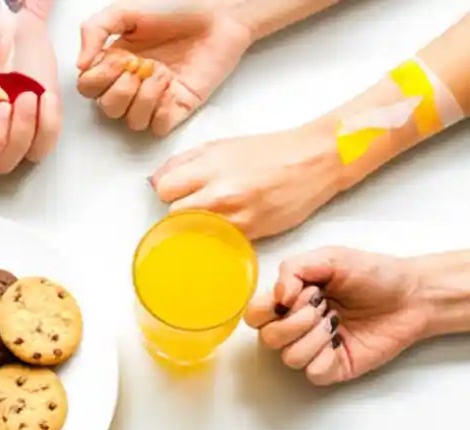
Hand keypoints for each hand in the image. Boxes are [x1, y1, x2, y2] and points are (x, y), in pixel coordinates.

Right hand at [77, 0, 254, 134]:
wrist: (219, 13)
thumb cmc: (176, 7)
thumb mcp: (125, 9)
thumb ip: (94, 30)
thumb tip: (79, 64)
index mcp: (115, 61)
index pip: (88, 88)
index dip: (98, 79)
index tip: (118, 58)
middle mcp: (132, 83)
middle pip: (107, 110)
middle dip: (121, 89)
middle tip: (142, 65)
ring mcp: (155, 98)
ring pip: (131, 122)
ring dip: (144, 98)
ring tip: (163, 73)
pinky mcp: (179, 107)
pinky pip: (158, 127)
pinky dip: (162, 111)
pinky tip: (173, 88)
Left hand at [150, 120, 343, 239]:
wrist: (314, 161)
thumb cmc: (269, 151)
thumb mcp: (221, 146)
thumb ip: (184, 162)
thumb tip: (155, 180)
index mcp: (210, 165)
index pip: (164, 189)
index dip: (169, 191)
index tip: (178, 191)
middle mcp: (220, 192)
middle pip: (174, 214)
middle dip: (181, 210)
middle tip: (197, 204)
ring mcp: (235, 215)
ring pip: (194, 232)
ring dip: (197, 226)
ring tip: (214, 215)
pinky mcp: (251, 233)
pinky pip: (218, 242)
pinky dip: (218, 237)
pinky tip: (229, 225)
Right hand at [244, 247, 432, 384]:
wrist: (412, 296)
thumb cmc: (375, 274)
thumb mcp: (332, 257)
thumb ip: (295, 268)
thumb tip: (278, 296)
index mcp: (290, 300)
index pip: (254, 314)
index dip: (270, 307)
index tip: (300, 294)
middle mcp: (296, 326)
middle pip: (267, 338)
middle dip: (296, 320)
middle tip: (324, 306)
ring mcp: (314, 349)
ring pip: (290, 357)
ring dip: (315, 337)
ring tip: (337, 322)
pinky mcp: (334, 368)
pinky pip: (313, 373)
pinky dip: (326, 357)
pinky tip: (342, 341)